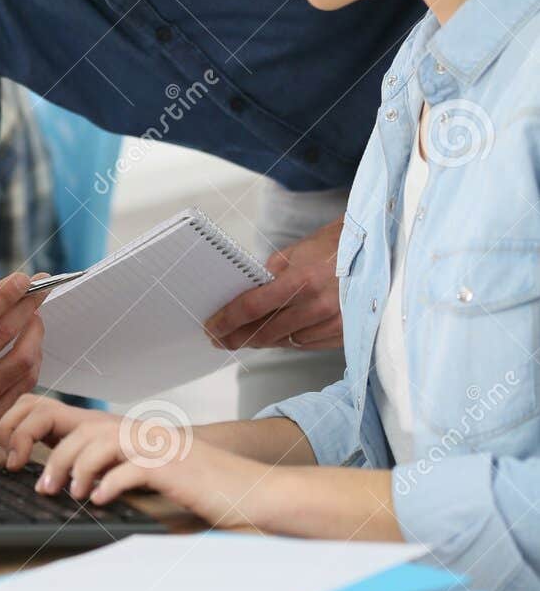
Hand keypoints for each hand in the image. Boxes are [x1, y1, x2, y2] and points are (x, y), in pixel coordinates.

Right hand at [0, 267, 44, 434]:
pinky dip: (34, 357)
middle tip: (39, 289)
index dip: (5, 294)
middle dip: (27, 306)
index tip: (23, 279)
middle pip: (2, 334)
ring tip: (34, 315)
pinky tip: (30, 342)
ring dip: (35, 331)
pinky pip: (25, 384)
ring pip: (21, 361)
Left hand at [0, 392, 278, 525]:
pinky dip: (110, 486)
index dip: (20, 424)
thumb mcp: (133, 467)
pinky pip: (130, 470)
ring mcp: (150, 444)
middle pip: (64, 419)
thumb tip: (47, 474)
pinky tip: (102, 501)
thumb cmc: (186, 483)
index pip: (51, 407)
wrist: (241, 487)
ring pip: (93, 443)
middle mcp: (128, 428)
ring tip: (63, 493)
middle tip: (22, 473)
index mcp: (113, 427)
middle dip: (33, 441)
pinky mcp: (170, 466)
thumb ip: (98, 463)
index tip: (4, 455)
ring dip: (70, 469)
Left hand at [205, 217, 344, 350]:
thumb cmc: (336, 246)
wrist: (378, 251)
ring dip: (262, 341)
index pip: (254, 307)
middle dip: (238, 337)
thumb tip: (246, 296)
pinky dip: (288, 340)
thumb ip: (270, 276)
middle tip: (221, 338)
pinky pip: (306, 344)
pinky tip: (276, 336)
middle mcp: (318, 307)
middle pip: (267, 332)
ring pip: (286, 342)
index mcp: (302, 280)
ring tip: (244, 337)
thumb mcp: (297, 252)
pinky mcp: (344, 334)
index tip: (212, 327)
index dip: (228, 320)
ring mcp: (333, 324)